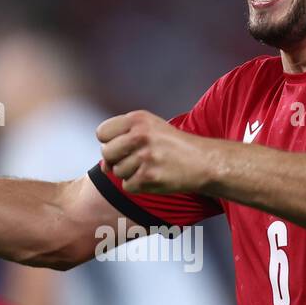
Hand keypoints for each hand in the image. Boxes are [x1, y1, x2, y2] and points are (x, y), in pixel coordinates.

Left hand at [96, 110, 214, 193]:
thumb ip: (122, 140)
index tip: (123, 146)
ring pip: (117, 172)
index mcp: (138, 118)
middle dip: (116, 160)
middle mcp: (140, 135)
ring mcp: (145, 156)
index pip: (102, 133)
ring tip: (150, 167)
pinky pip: (128, 186)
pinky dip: (138, 186)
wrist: (203, 161)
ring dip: (130, 173)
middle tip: (136, 159)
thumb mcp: (149, 129)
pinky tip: (153, 177)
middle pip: (106, 153)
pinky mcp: (149, 176)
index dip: (109, 142)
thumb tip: (103, 167)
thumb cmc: (173, 146)